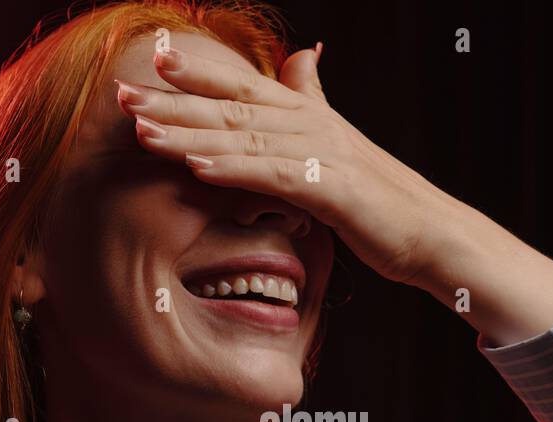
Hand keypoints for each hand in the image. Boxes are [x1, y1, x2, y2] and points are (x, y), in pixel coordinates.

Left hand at [116, 44, 454, 287]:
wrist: (431, 233)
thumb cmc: (383, 198)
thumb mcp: (342, 143)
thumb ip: (315, 99)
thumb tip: (303, 57)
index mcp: (309, 116)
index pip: (243, 89)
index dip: (197, 74)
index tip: (151, 62)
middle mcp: (311, 125)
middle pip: (230, 110)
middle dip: (172, 103)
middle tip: (122, 95)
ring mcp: (321, 154)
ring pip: (243, 139)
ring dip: (190, 134)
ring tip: (142, 130)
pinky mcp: (330, 189)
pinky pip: (271, 175)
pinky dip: (232, 169)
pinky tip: (197, 166)